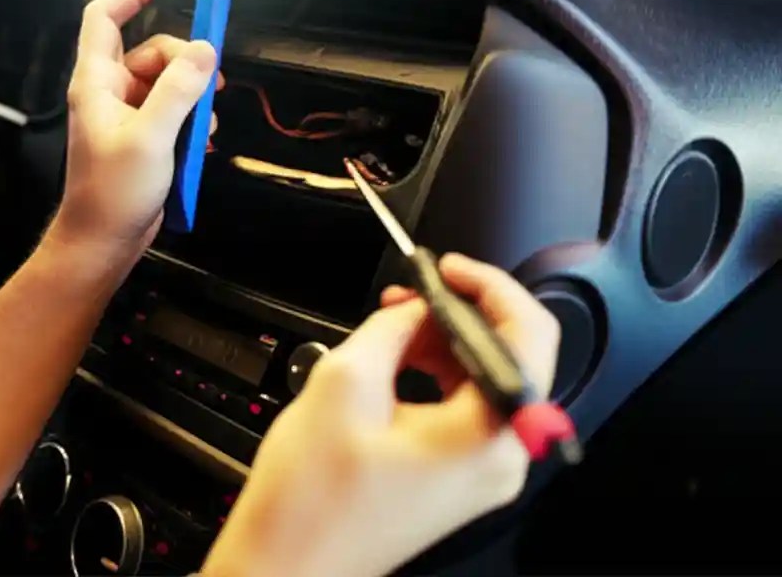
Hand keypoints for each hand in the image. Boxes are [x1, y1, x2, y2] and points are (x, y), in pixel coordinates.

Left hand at [49, 0, 223, 253]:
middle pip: (151, 52)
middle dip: (184, 61)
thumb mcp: (150, 136)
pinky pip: (172, 112)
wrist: (104, 240)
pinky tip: (197, 142)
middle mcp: (109, 94)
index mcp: (96, 84)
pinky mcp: (143, 138)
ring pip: (167, 83)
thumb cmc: (111, 194)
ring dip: (193, 96)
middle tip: (209, 81)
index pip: (103, 19)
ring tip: (202, 124)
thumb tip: (203, 52)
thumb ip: (178, 90)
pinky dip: (190, 120)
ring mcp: (126, 116)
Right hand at [202, 254, 560, 576]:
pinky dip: (435, 376)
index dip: (490, 286)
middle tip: (410, 292)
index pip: (528, 334)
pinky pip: (464, 411)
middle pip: (508, 357)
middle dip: (459, 314)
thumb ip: (391, 328)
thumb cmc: (310, 501)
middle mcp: (499, 459)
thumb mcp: (343, 383)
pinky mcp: (458, 481)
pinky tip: (394, 362)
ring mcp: (481, 474)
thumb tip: (416, 305)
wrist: (287, 564)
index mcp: (485, 435)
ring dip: (442, 343)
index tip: (448, 268)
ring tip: (392, 325)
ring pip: (483, 381)